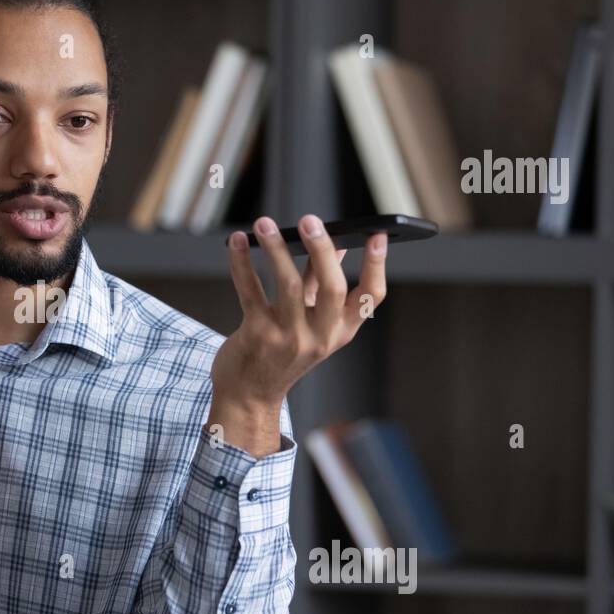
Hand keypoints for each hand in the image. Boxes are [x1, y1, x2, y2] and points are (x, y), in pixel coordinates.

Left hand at [211, 214, 386, 411]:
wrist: (249, 393)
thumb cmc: (282, 351)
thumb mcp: (310, 322)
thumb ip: (321, 284)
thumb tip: (337, 246)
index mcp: (341, 330)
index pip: (371, 297)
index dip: (376, 265)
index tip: (377, 235)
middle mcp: (320, 337)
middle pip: (332, 288)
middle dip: (322, 249)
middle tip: (309, 220)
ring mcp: (289, 339)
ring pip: (288, 286)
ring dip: (276, 249)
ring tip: (264, 224)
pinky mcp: (257, 336)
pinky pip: (250, 291)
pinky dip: (242, 263)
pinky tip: (236, 242)